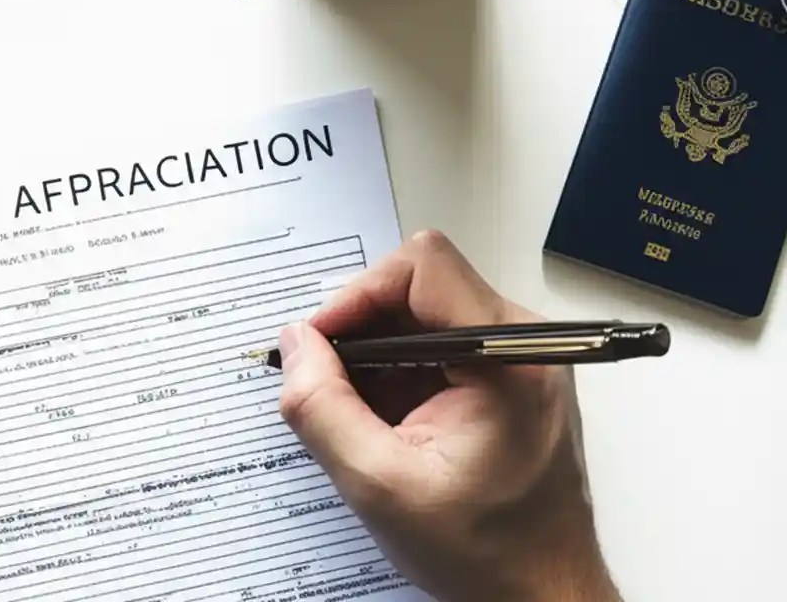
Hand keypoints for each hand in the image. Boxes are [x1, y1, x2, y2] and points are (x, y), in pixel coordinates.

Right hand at [278, 231, 617, 601]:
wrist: (541, 595)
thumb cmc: (485, 552)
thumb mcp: (380, 485)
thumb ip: (323, 408)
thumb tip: (295, 345)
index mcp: (508, 359)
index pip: (422, 267)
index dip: (358, 294)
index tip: (321, 342)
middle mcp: (521, 344)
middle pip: (419, 286)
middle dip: (360, 328)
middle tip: (326, 381)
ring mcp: (516, 360)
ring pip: (422, 315)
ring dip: (376, 355)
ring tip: (359, 414)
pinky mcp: (506, 378)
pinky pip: (436, 346)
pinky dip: (397, 373)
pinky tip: (385, 423)